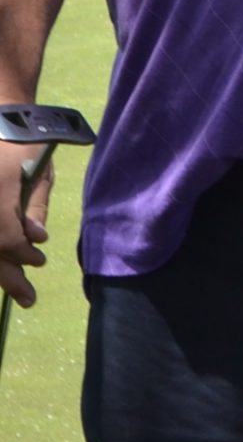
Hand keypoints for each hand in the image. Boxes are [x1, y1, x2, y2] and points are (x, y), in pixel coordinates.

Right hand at [1, 145, 52, 313]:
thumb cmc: (22, 143)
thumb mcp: (38, 172)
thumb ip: (34, 208)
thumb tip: (36, 241)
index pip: (6, 239)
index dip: (23, 256)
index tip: (39, 261)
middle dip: (6, 277)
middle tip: (27, 298)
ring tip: (14, 288)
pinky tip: (0, 263)